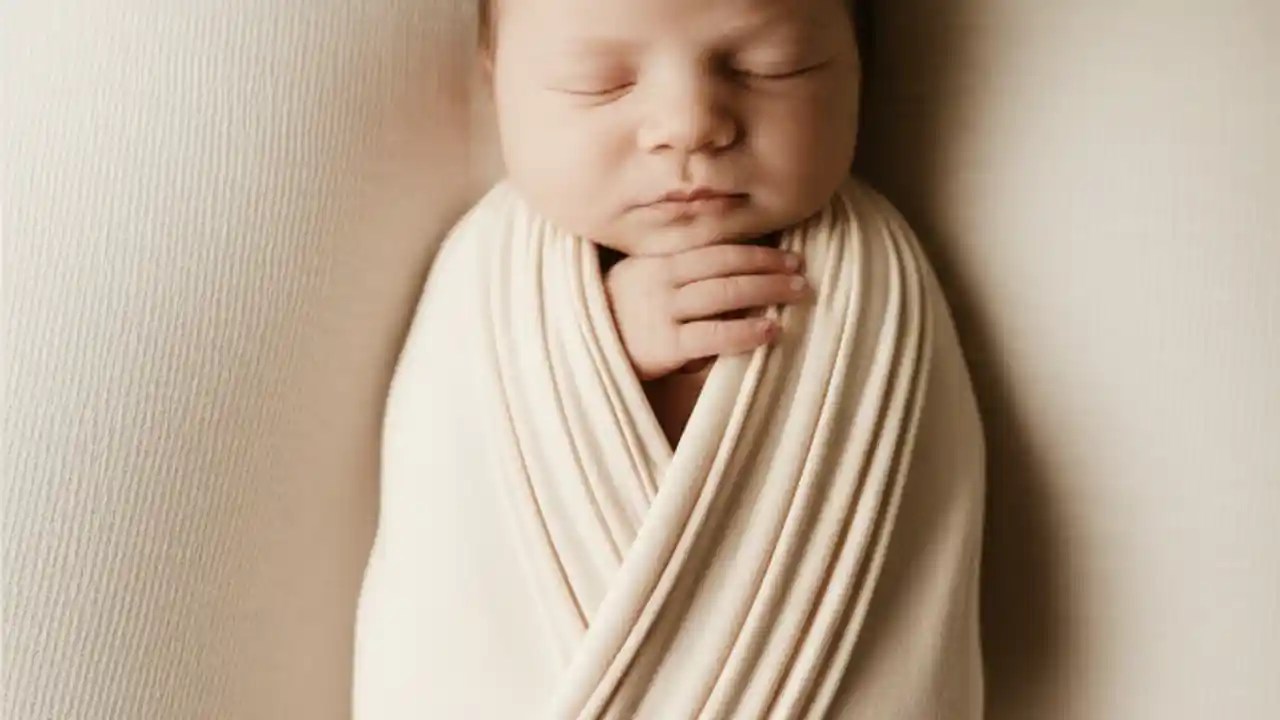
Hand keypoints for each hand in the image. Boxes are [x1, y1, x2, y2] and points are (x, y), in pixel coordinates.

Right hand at [603, 243, 809, 381]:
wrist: (577, 349)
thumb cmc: (616, 316)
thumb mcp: (639, 280)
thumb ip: (675, 271)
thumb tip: (727, 270)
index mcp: (659, 260)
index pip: (714, 248)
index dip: (753, 249)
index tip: (786, 253)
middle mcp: (662, 280)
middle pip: (726, 265)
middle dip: (768, 266)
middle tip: (801, 270)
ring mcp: (662, 311)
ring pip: (725, 293)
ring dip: (767, 290)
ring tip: (798, 293)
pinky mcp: (664, 345)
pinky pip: (713, 335)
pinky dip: (746, 331)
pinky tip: (771, 330)